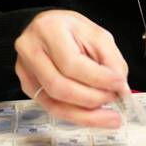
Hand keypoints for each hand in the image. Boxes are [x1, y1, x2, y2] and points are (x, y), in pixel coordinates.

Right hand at [14, 10, 126, 127]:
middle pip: (60, 87)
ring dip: (86, 114)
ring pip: (54, 103)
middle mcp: (30, 50)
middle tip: (115, 99)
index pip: (71, 63)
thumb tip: (120, 87)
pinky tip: (94, 117)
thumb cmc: (72, 29)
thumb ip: (111, 59)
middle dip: (92, 98)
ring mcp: (25, 71)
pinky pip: (52, 108)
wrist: (49, 28)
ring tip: (109, 116)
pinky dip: (76, 116)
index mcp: (48, 30)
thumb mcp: (97, 34)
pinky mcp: (28, 86)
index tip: (120, 85)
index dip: (98, 78)